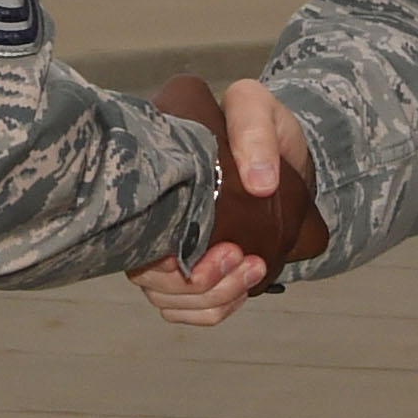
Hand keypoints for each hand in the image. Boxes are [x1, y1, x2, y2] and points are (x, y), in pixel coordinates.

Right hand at [128, 76, 325, 326]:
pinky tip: (242, 288)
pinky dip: (214, 309)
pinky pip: (187, 309)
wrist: (282, 149)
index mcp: (152, 181)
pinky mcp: (191, 268)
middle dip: (199, 283)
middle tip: (242, 255)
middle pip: (149, 278)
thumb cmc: (258, 124)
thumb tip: (260, 183)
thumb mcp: (257, 108)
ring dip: (212, 298)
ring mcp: (167, 247)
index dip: (167, 261)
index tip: (222, 250)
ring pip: (169, 300)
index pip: (135, 234)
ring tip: (253, 269)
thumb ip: (255, 132)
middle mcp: (150, 219)